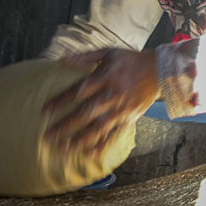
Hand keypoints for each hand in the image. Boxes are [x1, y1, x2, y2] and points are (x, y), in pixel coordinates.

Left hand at [42, 48, 157, 155]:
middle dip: (66, 126)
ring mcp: (121, 109)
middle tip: (47, 136)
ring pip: (98, 127)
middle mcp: (112, 95)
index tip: (45, 111)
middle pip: (85, 113)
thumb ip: (85, 57)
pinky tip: (89, 154)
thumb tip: (62, 60)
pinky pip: (114, 134)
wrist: (160, 71)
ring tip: (63, 149)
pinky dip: (103, 145)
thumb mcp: (109, 52)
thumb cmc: (131, 60)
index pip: (78, 91)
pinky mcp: (129, 118)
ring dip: (80, 139)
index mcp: (105, 77)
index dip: (61, 101)